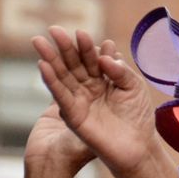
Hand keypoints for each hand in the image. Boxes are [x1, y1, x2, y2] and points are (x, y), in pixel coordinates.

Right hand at [32, 26, 156, 175]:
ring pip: (62, 76)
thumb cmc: (139, 118)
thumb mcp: (134, 88)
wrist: (137, 148)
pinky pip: (60, 95)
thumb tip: (104, 55)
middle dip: (64, 47)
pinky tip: (43, 65)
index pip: (92, 59)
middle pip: (74, 64)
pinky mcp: (73, 115)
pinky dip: (51, 80)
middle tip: (54, 29)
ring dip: (50, 59)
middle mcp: (90, 89)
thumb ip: (120, 70)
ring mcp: (80, 101)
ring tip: (38, 42)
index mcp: (105, 80)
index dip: (87, 47)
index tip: (83, 34)